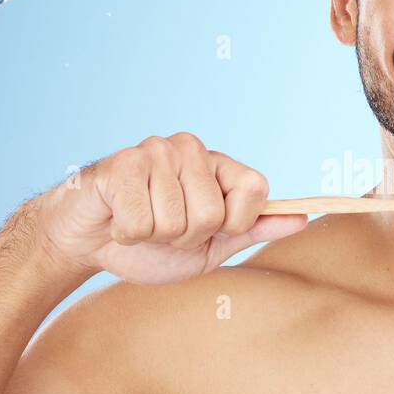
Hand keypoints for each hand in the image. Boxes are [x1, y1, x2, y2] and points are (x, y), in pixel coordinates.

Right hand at [33, 133, 307, 284]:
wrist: (90, 243)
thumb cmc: (151, 244)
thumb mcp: (211, 245)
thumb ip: (253, 229)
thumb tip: (304, 218)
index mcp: (216, 164)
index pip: (256, 188)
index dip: (235, 222)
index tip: (209, 229)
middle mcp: (189, 148)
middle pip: (213, 212)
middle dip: (187, 237)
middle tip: (163, 230)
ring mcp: (155, 152)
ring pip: (176, 220)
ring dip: (155, 237)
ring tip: (139, 223)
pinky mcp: (121, 165)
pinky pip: (142, 221)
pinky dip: (128, 234)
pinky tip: (118, 220)